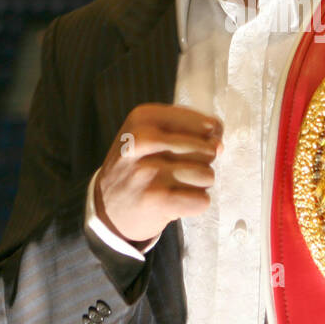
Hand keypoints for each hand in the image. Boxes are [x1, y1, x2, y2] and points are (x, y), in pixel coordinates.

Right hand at [94, 104, 222, 245]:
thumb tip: (219, 144)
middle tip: (180, 169)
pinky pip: (201, 200)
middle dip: (203, 163)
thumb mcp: (149, 133)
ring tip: (178, 185)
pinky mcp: (156, 200)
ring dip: (199, 184)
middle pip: (208, 150)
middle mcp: (143, 141)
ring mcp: (148, 171)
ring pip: (207, 175)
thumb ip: (189, 130)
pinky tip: (177, 201)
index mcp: (143, 117)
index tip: (194, 146)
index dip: (208, 138)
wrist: (105, 206)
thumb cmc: (136, 165)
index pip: (205, 124)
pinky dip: (195, 204)